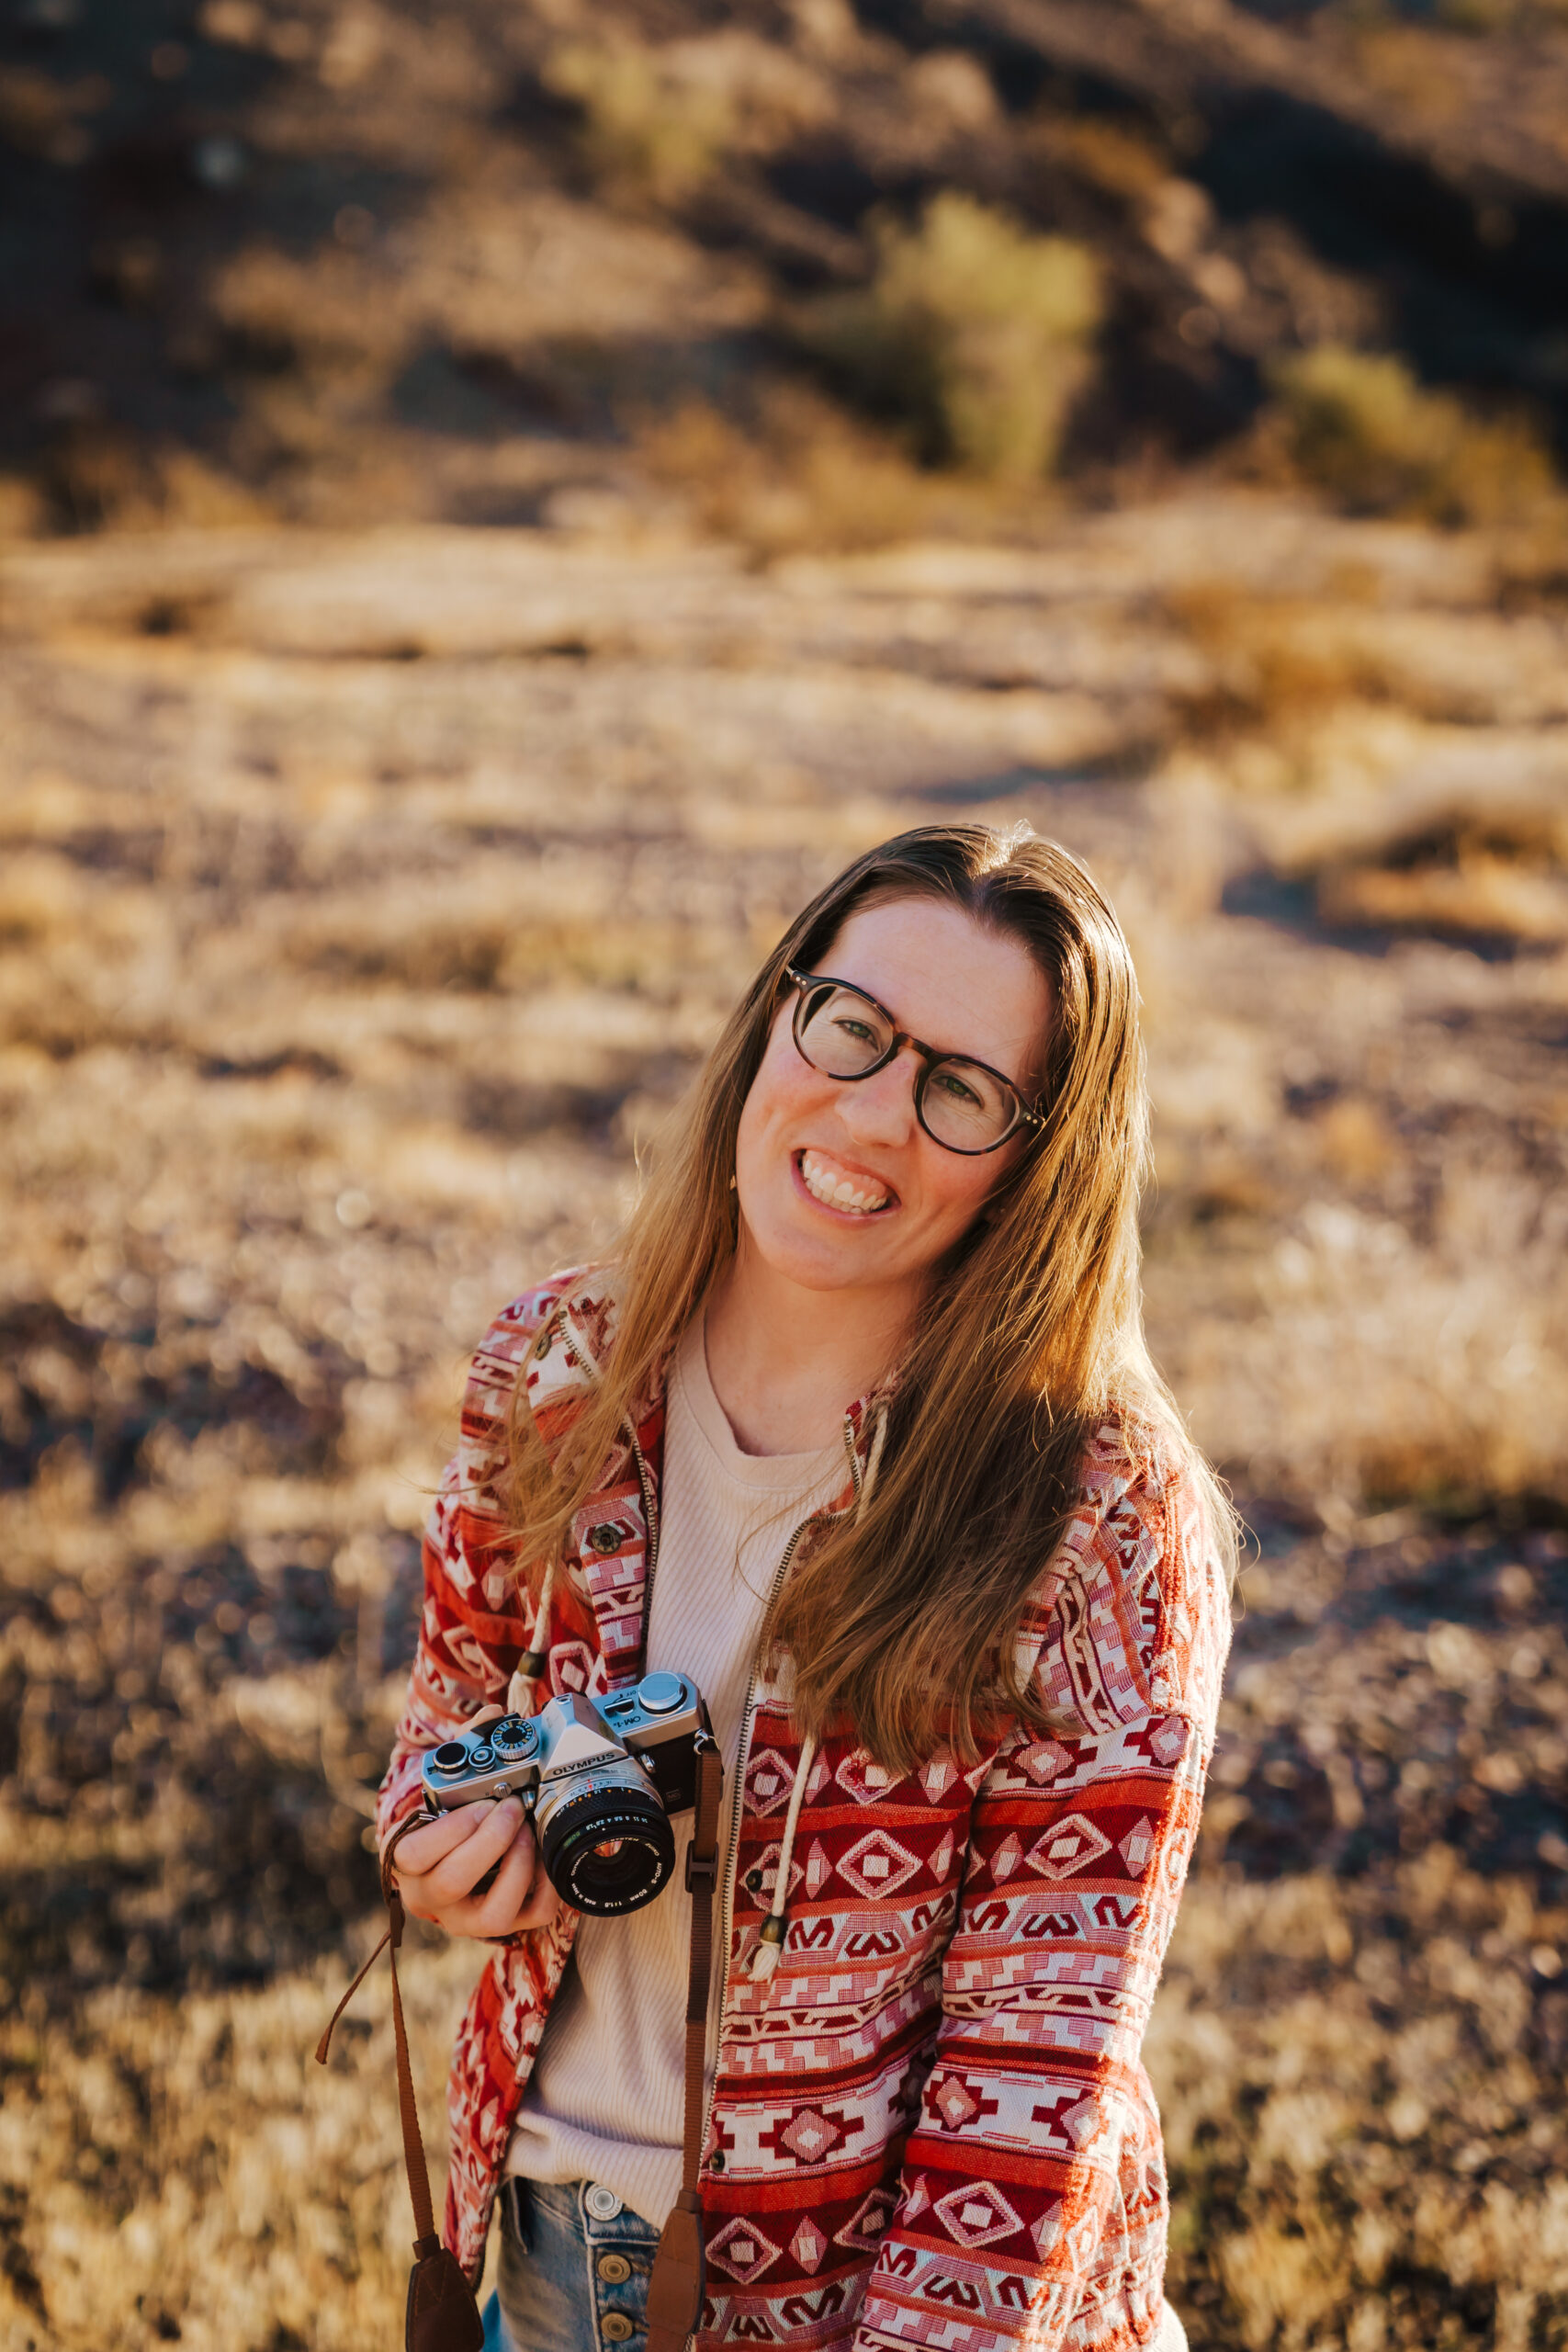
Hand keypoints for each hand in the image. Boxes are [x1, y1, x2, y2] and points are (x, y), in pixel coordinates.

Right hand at [389, 1711, 559, 1939]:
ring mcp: (463, 1919)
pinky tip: (548, 1858)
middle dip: (490, 1840)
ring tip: (529, 1832)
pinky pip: (529, 1920)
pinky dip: (547, 1890)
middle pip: (453, 1881)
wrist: (444, 1861)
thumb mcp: (443, 1783)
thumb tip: (493, 1714)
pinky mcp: (498, 1929)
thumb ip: (465, 1745)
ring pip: (491, 1915)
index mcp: (407, 1860)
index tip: (483, 1799)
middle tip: (513, 1807)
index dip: (452, 1827)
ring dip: (517, 1868)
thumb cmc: (444, 1817)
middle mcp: (429, 1896)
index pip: (414, 1854)